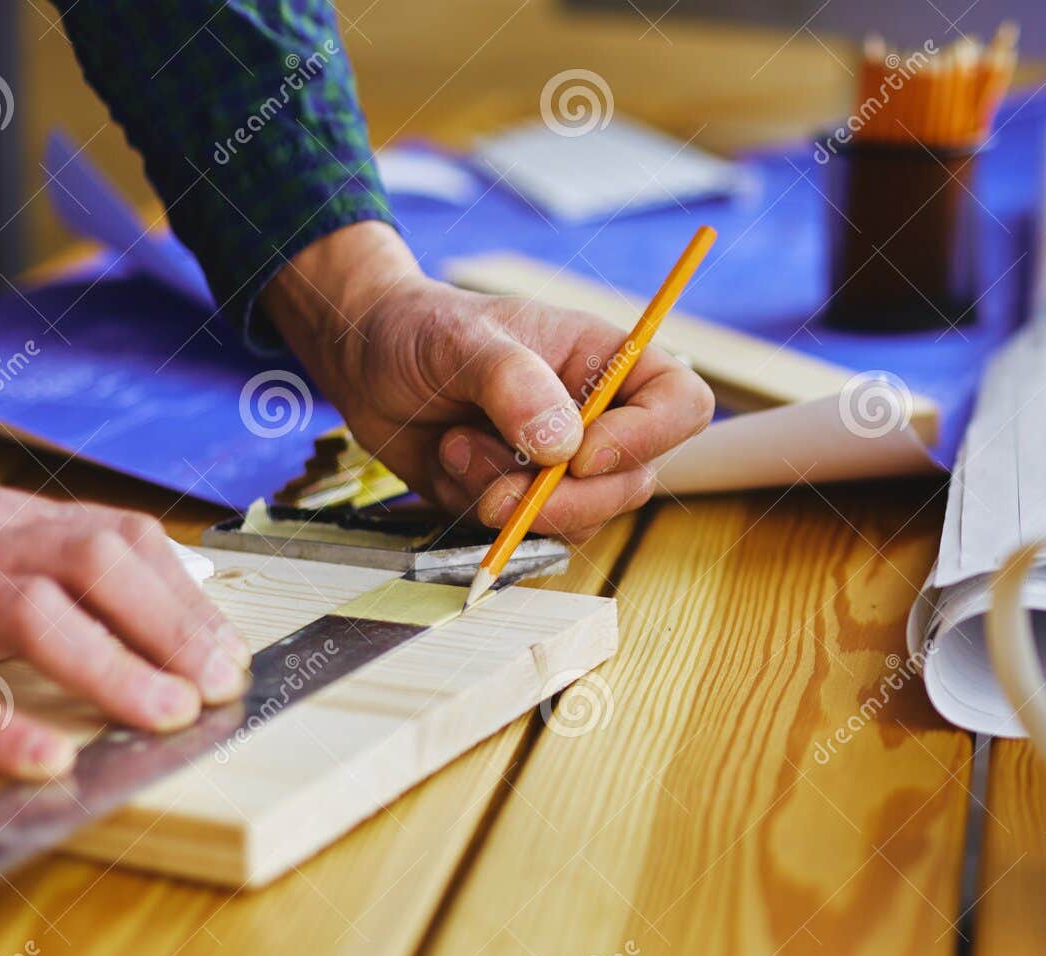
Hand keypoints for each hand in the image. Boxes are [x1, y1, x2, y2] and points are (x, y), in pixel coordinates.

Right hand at [0, 473, 249, 779]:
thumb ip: (62, 564)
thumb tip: (179, 603)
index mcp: (8, 521)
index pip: (121, 540)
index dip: (183, 599)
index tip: (230, 657)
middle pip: (91, 562)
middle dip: (165, 625)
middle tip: (215, 688)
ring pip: (26, 610)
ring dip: (107, 667)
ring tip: (163, 717)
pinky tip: (47, 762)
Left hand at [262, 222, 712, 541]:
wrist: (366, 363)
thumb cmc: (421, 330)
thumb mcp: (461, 340)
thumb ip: (513, 383)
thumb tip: (563, 447)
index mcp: (607, 362)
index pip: (680, 404)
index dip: (647, 438)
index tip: (582, 454)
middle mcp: (600, 418)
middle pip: (634, 482)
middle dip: (565, 499)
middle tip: (501, 495)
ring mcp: (565, 467)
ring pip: (580, 518)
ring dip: (511, 502)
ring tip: (454, 448)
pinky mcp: (525, 502)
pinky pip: (527, 534)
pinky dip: (481, 511)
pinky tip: (449, 464)